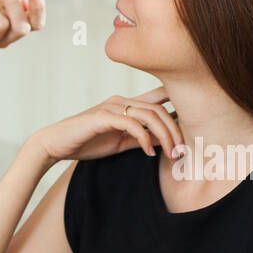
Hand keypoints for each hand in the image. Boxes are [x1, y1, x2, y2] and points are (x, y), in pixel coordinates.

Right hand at [32, 88, 184, 164]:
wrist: (56, 144)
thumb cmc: (87, 142)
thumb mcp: (122, 141)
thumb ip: (142, 138)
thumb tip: (167, 141)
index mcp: (127, 104)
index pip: (158, 98)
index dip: (178, 105)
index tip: (195, 124)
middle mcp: (121, 101)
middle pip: (159, 108)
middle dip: (176, 130)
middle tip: (183, 152)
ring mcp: (112, 107)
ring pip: (149, 115)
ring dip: (164, 136)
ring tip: (171, 154)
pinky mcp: (102, 117)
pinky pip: (131, 124)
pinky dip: (143, 138)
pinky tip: (148, 152)